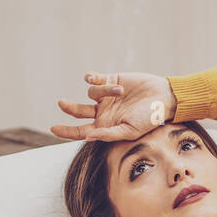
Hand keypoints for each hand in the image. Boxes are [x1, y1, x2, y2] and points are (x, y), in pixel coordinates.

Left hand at [51, 71, 177, 141]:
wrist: (163, 97)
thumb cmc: (150, 118)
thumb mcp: (130, 130)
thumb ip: (109, 134)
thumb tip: (89, 137)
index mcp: (105, 126)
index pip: (81, 131)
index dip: (66, 131)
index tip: (53, 129)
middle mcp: (103, 112)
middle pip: (78, 111)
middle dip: (69, 108)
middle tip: (61, 103)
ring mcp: (106, 96)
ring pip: (92, 93)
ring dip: (104, 90)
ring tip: (121, 91)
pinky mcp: (110, 80)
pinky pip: (94, 79)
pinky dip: (92, 78)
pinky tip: (94, 78)